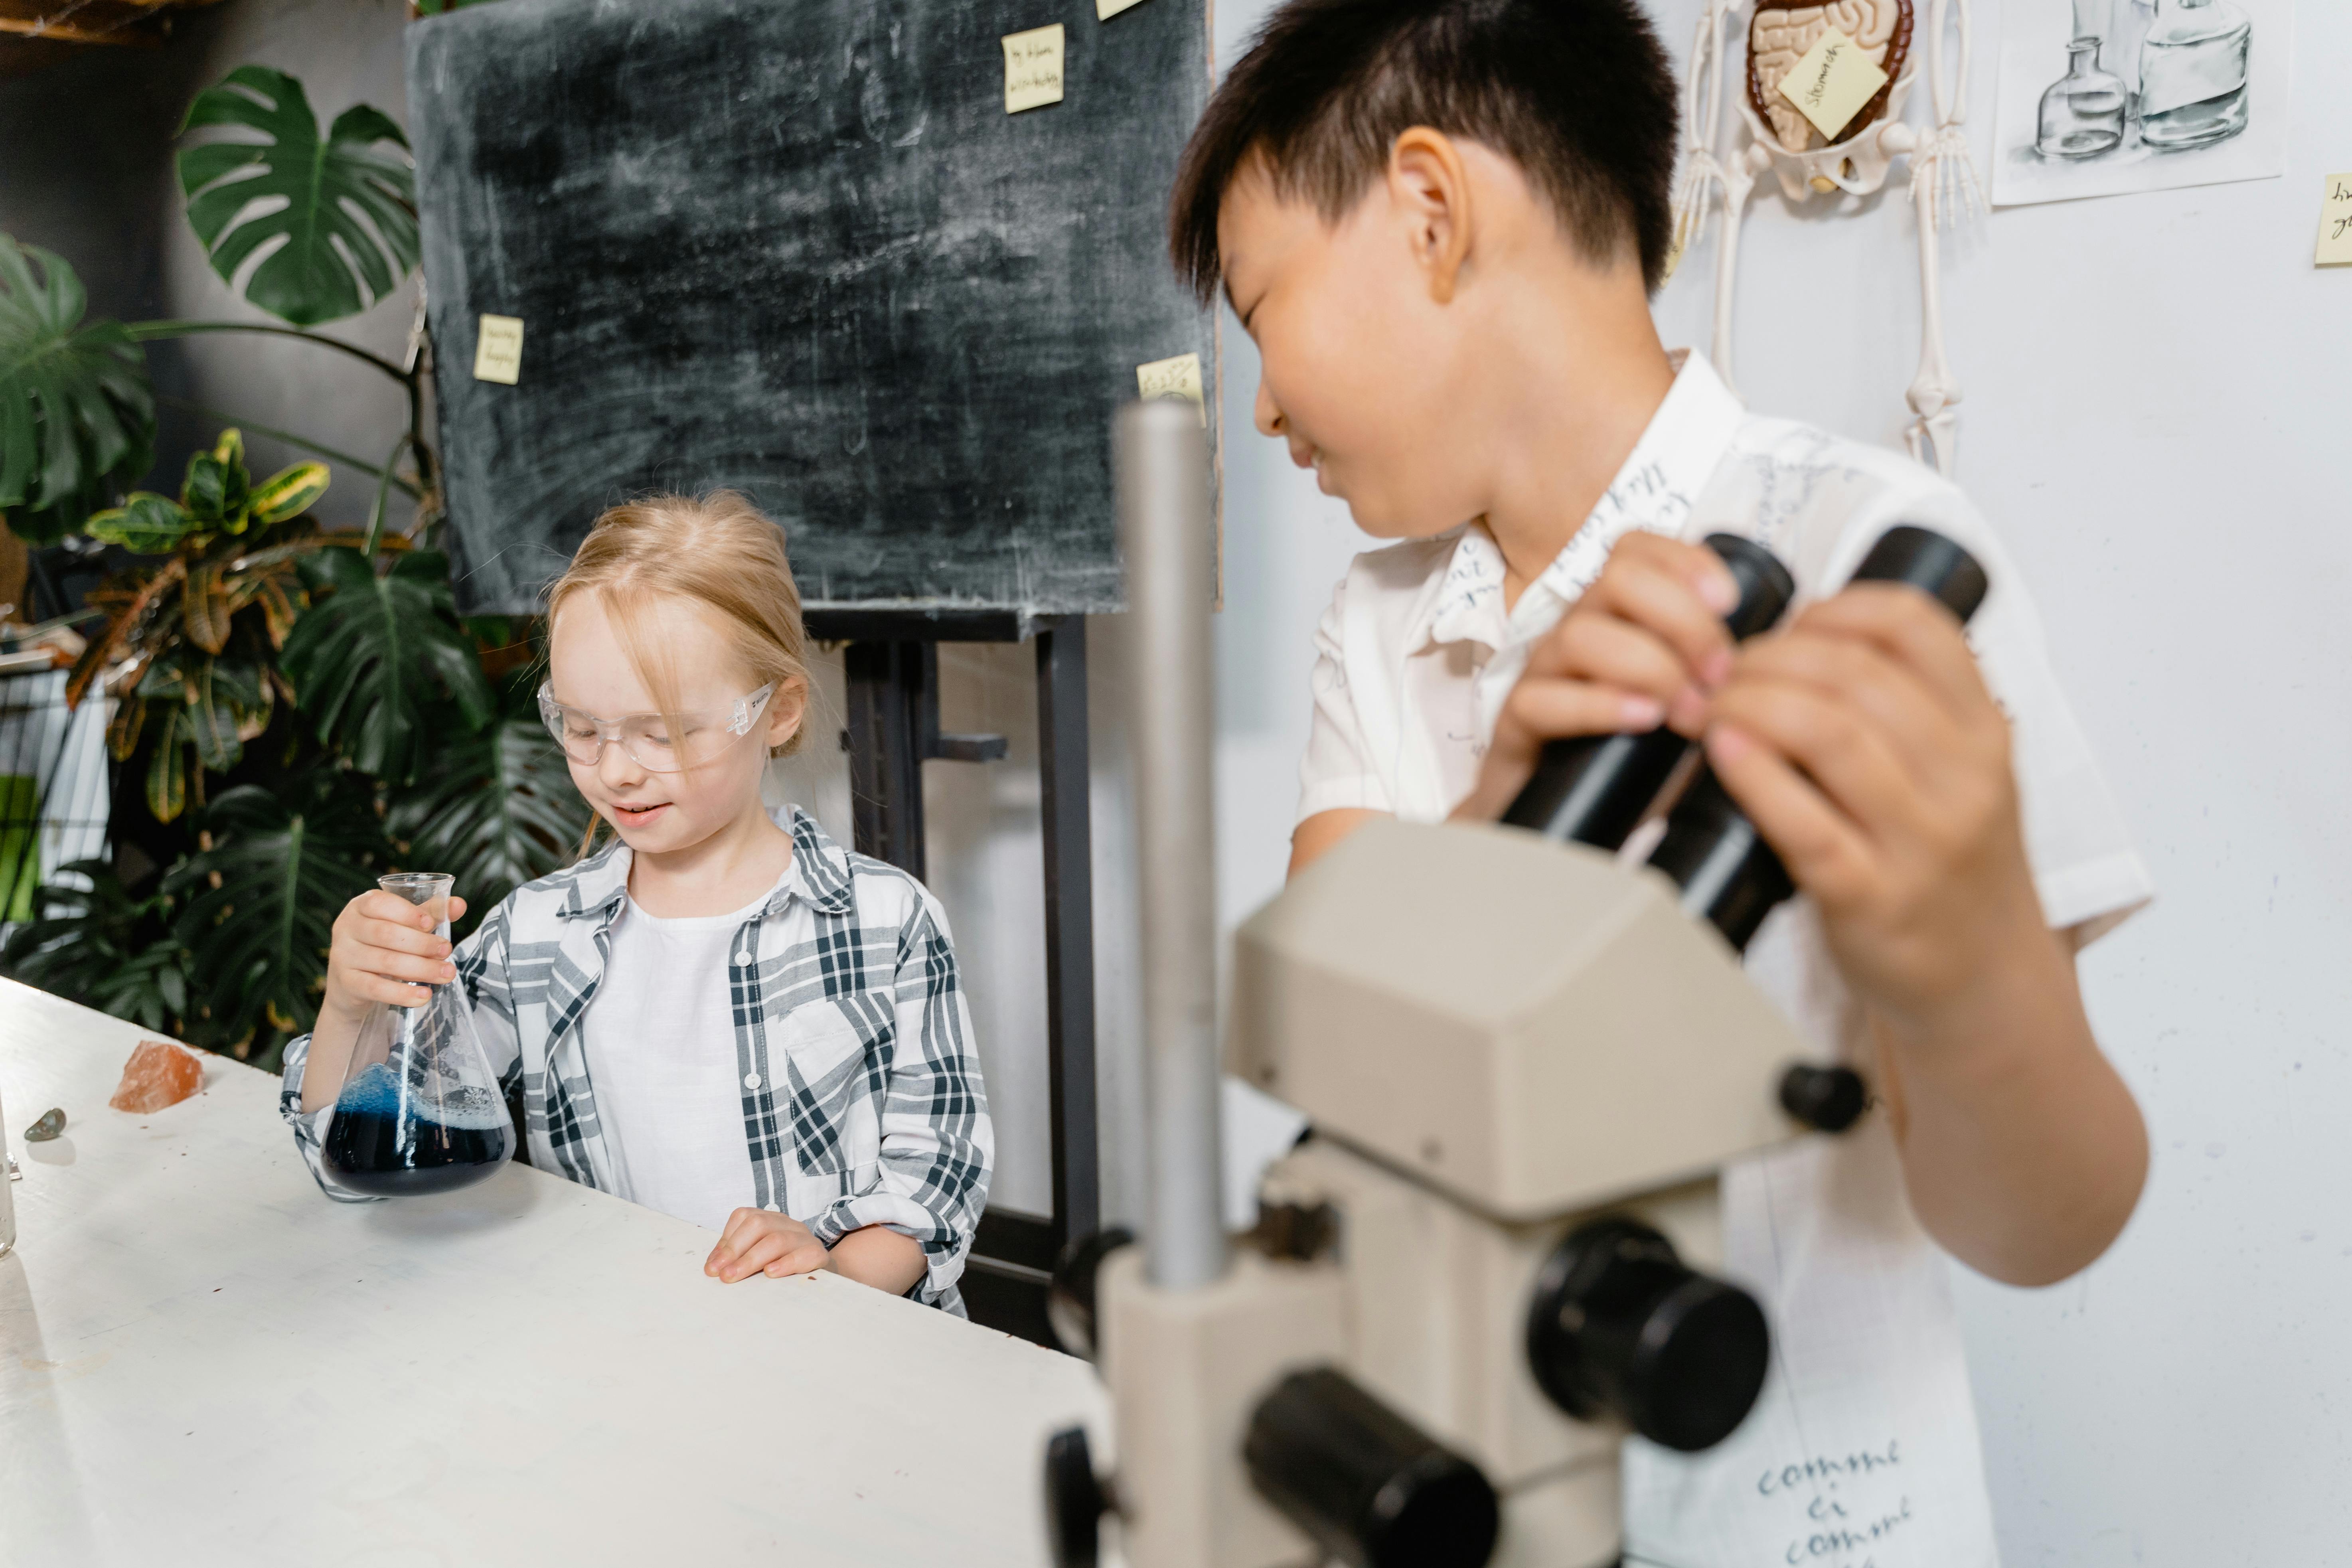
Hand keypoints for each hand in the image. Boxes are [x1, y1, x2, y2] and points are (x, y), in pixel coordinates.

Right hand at [322, 889, 469, 1022]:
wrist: (352, 983)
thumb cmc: (383, 944)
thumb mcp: (404, 924)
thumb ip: (430, 913)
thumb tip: (459, 904)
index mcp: (360, 906)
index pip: (380, 904)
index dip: (407, 913)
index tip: (431, 924)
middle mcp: (347, 928)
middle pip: (387, 934)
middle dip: (422, 944)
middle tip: (447, 951)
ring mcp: (343, 956)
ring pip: (386, 961)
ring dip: (422, 968)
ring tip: (447, 973)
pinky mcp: (347, 983)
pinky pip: (377, 988)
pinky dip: (403, 994)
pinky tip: (425, 995)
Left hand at [705, 1207, 827, 1282]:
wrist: (823, 1275)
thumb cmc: (784, 1267)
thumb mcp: (759, 1259)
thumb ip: (738, 1256)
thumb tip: (712, 1267)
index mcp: (771, 1220)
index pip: (744, 1217)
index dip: (726, 1240)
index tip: (712, 1267)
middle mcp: (787, 1224)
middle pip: (759, 1224)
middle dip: (735, 1250)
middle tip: (721, 1275)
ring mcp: (805, 1238)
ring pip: (777, 1240)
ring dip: (751, 1260)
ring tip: (734, 1277)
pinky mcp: (819, 1255)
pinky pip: (804, 1255)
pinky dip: (785, 1264)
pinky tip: (770, 1274)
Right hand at [1453, 533, 1739, 820]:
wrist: (1557, 826)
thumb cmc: (1629, 764)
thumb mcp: (1683, 709)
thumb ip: (1714, 678)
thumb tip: (1775, 664)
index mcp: (1614, 618)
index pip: (1636, 549)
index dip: (1685, 561)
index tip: (1729, 603)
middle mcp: (1575, 633)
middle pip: (1617, 577)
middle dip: (1682, 619)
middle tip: (1717, 675)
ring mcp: (1542, 676)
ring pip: (1579, 633)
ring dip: (1649, 667)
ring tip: (1688, 713)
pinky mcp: (1516, 725)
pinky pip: (1541, 700)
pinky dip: (1598, 705)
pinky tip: (1643, 721)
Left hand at [1702, 584, 2053, 1024]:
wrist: (1983, 977)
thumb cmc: (1952, 865)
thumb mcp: (1961, 770)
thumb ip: (1908, 703)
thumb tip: (1805, 637)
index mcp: (1983, 733)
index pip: (1913, 625)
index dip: (1832, 610)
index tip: (1788, 624)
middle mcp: (1962, 781)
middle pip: (1853, 674)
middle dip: (1769, 657)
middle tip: (1723, 671)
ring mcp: (1920, 843)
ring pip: (1827, 733)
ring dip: (1750, 704)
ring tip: (1712, 707)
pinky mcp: (1870, 898)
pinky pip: (1803, 822)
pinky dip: (1753, 775)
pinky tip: (1722, 751)